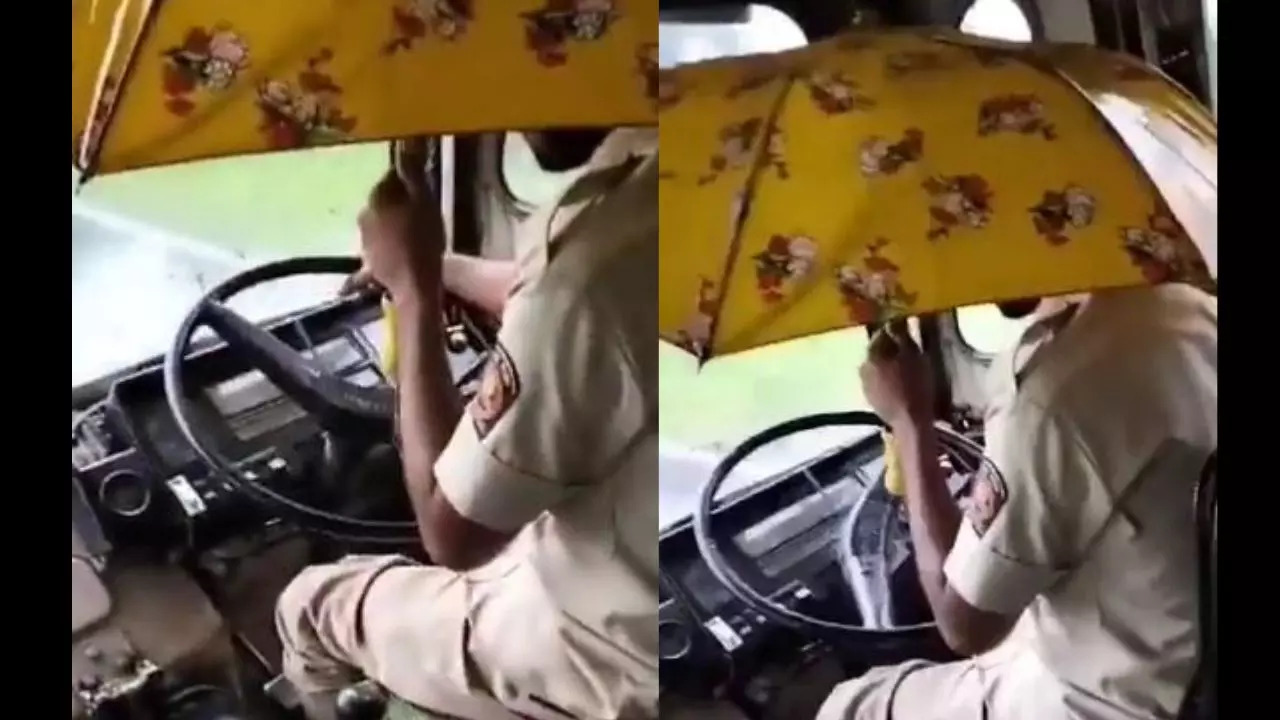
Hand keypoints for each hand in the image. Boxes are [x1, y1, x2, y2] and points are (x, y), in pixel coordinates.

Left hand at [355, 138, 444, 301]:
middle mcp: (365, 211)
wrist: (413, 285)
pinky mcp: (367, 257)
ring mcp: (364, 236)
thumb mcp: (427, 202)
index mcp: (379, 194)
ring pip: (383, 222)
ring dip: (396, 225)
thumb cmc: (425, 240)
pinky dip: (391, 244)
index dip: (411, 183)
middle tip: (424, 216)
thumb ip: (414, 173)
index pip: (394, 176)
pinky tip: (406, 254)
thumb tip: (407, 142)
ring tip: (417, 237)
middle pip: (386, 200)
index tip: (426, 194)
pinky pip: (381, 243)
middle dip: (401, 204)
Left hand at [860, 319, 934, 428]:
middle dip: (890, 348)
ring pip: (876, 367)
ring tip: (905, 367)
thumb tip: (894, 323)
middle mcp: (863, 368)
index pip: (880, 334)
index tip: (906, 329)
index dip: (894, 330)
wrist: (910, 421)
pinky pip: (878, 381)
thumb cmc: (915, 385)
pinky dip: (886, 378)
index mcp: (872, 354)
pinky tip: (899, 383)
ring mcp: (865, 385)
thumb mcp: (914, 356)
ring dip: (887, 364)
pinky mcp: (870, 399)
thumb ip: (902, 337)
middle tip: (907, 349)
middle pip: (877, 351)